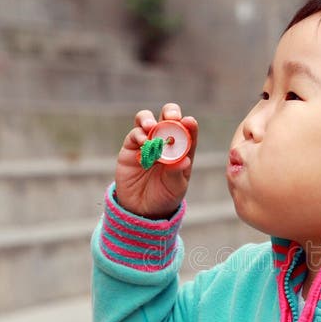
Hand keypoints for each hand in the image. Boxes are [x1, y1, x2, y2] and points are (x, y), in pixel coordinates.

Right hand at [115, 104, 197, 218]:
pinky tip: (143, 144)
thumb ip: (177, 173)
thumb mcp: (175, 188)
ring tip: (151, 128)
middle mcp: (165, 142)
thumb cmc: (164, 197)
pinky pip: (134, 135)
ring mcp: (147, 142)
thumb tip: (184, 160)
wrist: (141, 209)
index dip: (189, 124)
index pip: (188, 131)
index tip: (188, 122)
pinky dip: (138, 135)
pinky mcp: (131, 147)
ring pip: (147, 120)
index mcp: (182, 150)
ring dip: (149, 120)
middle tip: (171, 118)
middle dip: (170, 112)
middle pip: (168, 118)